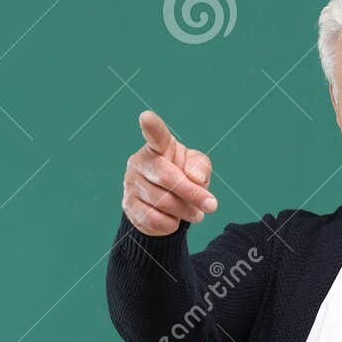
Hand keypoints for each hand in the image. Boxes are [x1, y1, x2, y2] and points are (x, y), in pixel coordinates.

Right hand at [121, 109, 216, 236]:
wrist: (164, 205)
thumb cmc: (182, 177)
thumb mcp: (197, 168)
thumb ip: (200, 166)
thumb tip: (195, 178)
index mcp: (158, 147)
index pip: (155, 135)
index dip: (151, 127)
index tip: (146, 117)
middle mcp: (139, 162)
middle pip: (168, 178)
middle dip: (193, 193)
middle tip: (212, 205)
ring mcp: (131, 183)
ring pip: (163, 202)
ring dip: (186, 211)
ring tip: (195, 213)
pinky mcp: (129, 206)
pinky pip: (154, 219)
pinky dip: (171, 224)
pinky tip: (174, 220)